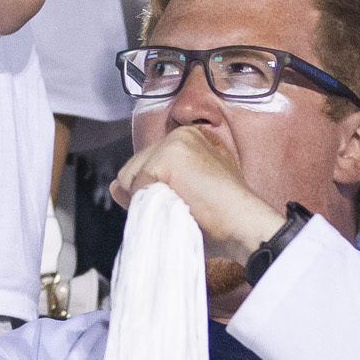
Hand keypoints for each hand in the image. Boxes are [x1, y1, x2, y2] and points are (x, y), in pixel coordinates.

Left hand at [109, 125, 285, 265]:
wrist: (243, 224)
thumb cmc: (221, 217)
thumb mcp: (186, 192)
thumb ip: (153, 183)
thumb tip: (115, 185)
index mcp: (190, 140)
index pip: (145, 164)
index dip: (151, 189)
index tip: (178, 200)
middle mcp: (182, 135)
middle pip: (133, 168)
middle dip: (144, 192)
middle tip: (178, 205)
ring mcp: (175, 142)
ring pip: (129, 175)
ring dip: (144, 198)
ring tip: (178, 205)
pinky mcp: (168, 156)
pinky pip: (136, 185)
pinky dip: (149, 201)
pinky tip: (177, 204)